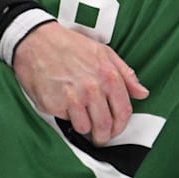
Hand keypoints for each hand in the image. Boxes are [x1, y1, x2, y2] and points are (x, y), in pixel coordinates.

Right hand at [12, 22, 147, 145]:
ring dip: (83, 127)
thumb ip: (126, 74)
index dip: (121, 126)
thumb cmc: (69, 45)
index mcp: (109, 76)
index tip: (115, 130)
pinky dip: (65, 116)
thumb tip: (142, 93)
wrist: (36, 40)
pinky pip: (65, 120)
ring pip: (85, 128)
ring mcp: (73, 98)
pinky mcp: (54, 104)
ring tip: (79, 117)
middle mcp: (93, 89)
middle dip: (103, 136)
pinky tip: (62, 103)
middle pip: (105, 126)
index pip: (123, 112)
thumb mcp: (103, 52)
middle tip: (98, 137)